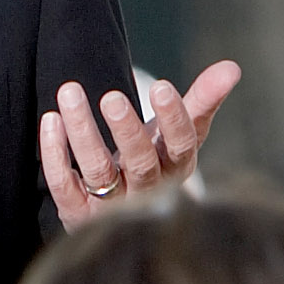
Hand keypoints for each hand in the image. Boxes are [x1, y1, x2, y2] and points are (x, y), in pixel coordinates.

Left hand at [38, 59, 241, 226]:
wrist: (122, 214)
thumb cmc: (155, 160)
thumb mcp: (180, 134)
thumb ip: (203, 100)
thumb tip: (232, 68)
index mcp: (175, 169)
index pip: (181, 147)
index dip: (173, 119)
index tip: (162, 87)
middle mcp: (147, 190)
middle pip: (140, 163)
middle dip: (127, 130)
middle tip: (112, 97)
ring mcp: (111, 205)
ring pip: (98, 171)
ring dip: (83, 132)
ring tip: (70, 92)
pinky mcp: (78, 212)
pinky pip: (64, 184)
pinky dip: (55, 153)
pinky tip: (51, 119)